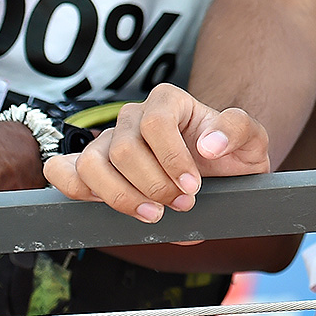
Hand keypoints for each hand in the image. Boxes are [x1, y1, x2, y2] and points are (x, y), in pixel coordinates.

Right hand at [43, 82, 268, 223]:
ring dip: (120, 197)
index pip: (154, 122)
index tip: (193, 186)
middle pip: (123, 149)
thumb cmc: (232, 152)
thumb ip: (237, 130)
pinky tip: (102, 205)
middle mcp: (133, 116)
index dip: (171, 159)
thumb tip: (208, 144)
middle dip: (152, 186)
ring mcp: (108, 141)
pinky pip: (63, 171)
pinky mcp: (92, 166)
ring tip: (153, 215)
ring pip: (91, 164)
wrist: (220, 172)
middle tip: (182, 205)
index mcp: (168, 100)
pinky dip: (75, 190)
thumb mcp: (252, 138)